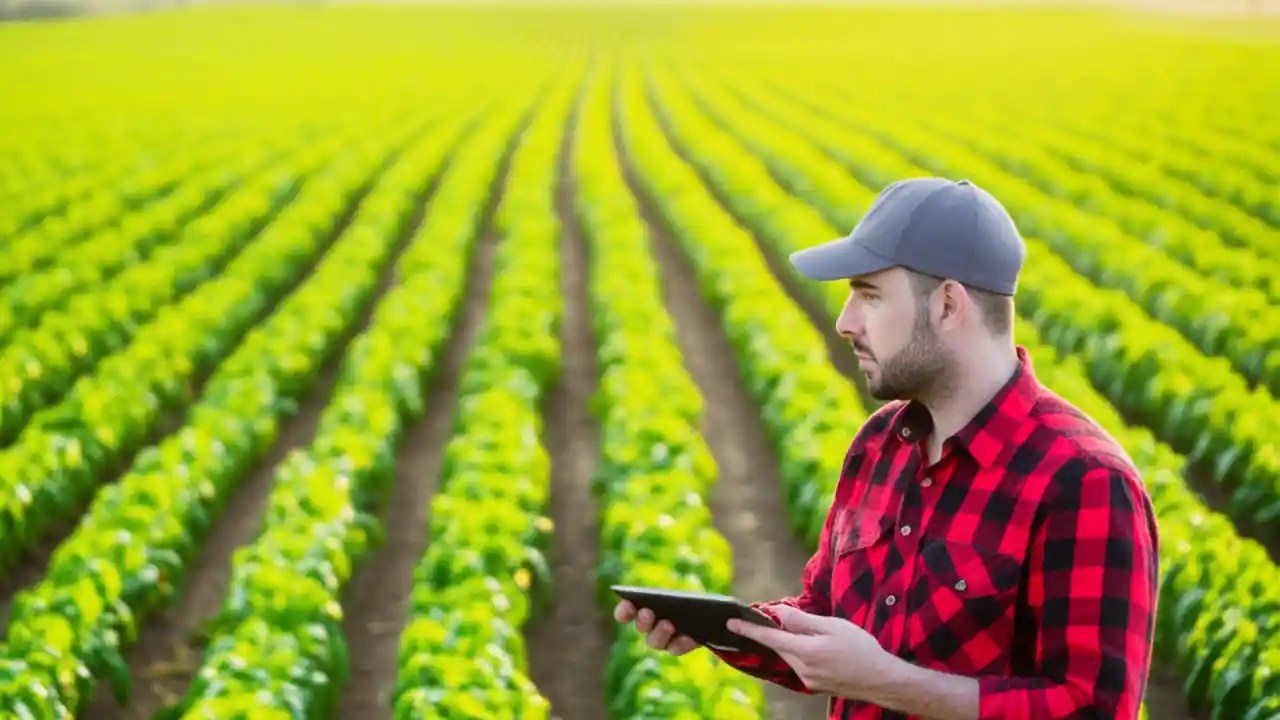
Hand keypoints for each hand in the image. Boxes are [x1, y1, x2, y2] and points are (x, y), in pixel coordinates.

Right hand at [613, 599, 700, 655]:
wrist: (705, 613)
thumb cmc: (690, 597)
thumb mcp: (682, 593)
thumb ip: (672, 596)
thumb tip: (666, 597)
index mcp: (642, 607)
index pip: (625, 613)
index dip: (623, 610)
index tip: (627, 604)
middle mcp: (648, 626)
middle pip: (641, 627)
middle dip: (642, 620)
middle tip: (647, 613)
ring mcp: (662, 639)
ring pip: (654, 642)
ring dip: (659, 633)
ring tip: (668, 625)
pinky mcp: (678, 647)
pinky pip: (676, 648)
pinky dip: (681, 643)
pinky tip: (688, 637)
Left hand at [726, 604, 898, 698]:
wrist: (882, 680)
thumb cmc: (861, 649)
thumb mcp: (832, 627)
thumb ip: (802, 621)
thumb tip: (778, 613)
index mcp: (805, 652)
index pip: (769, 638)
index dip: (748, 630)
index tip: (731, 623)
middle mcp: (802, 670)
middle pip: (779, 647)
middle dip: (774, 633)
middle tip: (778, 618)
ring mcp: (808, 680)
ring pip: (790, 656)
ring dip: (790, 644)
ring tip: (812, 634)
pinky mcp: (815, 685)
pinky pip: (800, 665)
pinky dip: (800, 653)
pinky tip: (817, 648)